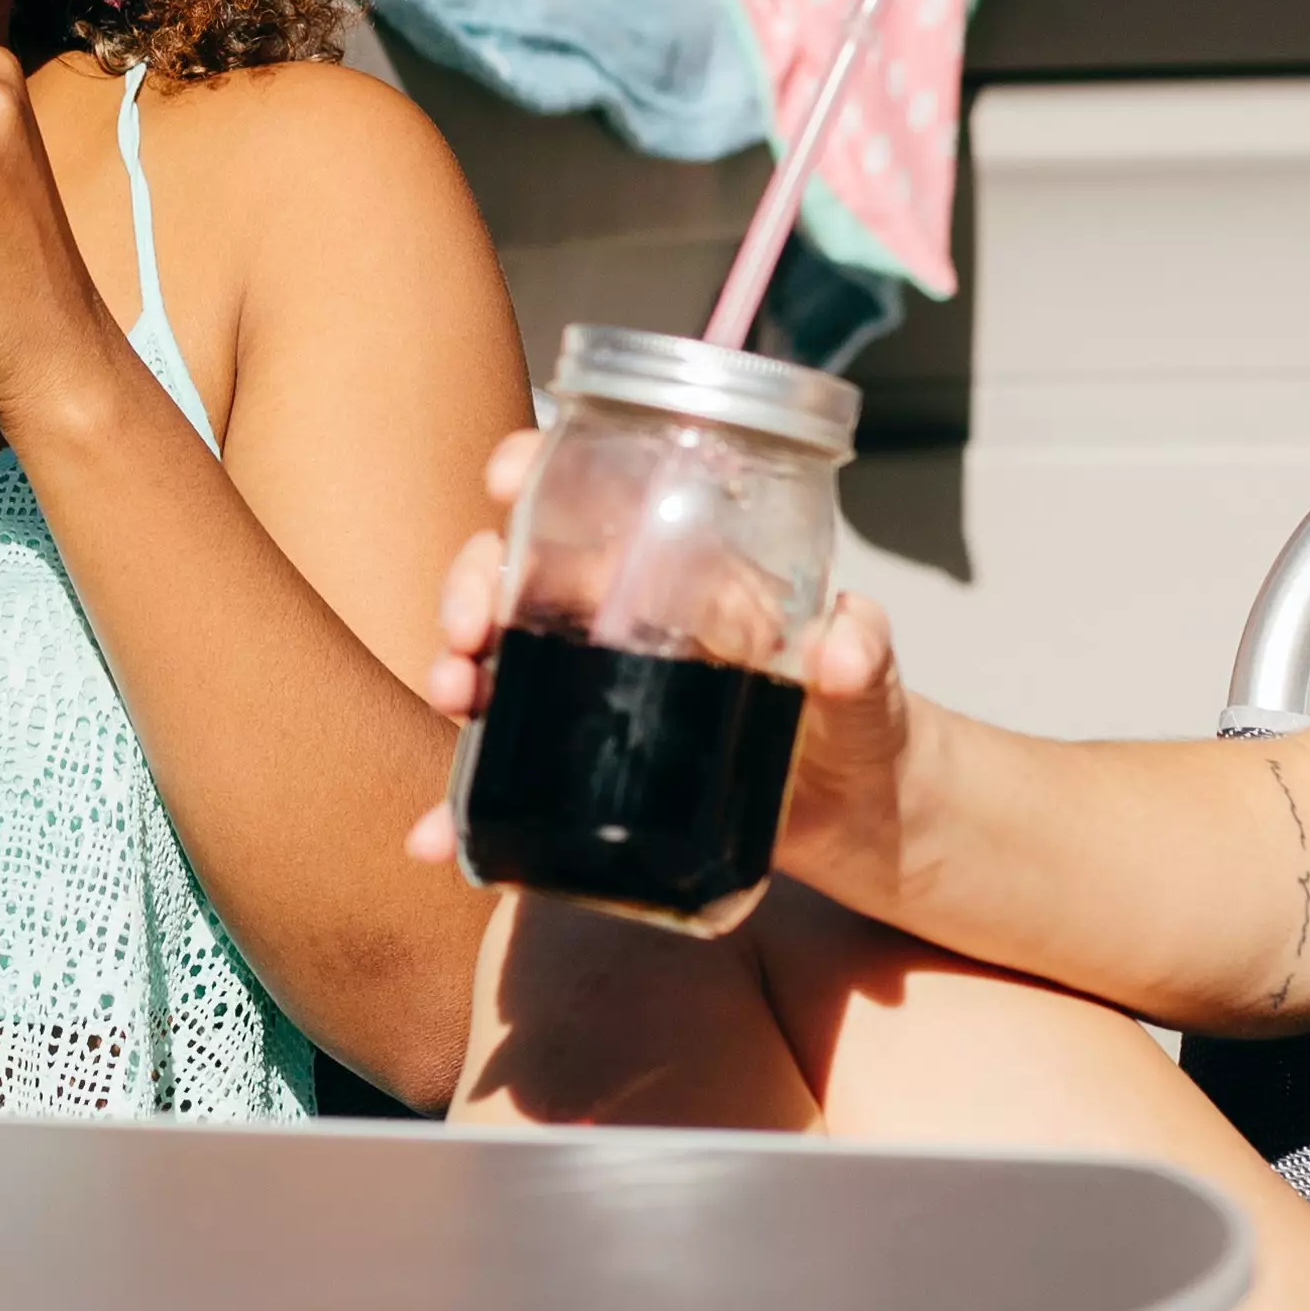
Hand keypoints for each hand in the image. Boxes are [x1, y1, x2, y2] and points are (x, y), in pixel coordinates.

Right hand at [396, 432, 932, 917]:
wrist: (871, 822)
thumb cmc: (870, 728)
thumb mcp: (873, 688)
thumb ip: (864, 658)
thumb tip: (845, 641)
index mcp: (683, 576)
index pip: (593, 497)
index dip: (537, 472)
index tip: (508, 479)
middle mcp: (625, 625)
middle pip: (519, 576)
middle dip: (471, 586)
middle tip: (468, 632)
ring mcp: (601, 699)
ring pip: (499, 664)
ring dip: (454, 673)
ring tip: (452, 701)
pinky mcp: (594, 773)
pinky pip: (514, 778)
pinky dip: (464, 805)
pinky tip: (436, 838)